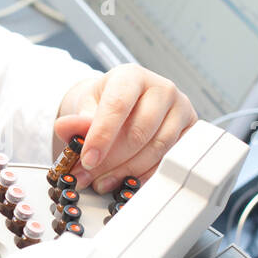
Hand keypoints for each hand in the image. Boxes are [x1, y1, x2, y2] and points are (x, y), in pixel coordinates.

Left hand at [53, 65, 197, 192]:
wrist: (125, 102)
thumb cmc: (105, 102)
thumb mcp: (85, 105)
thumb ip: (76, 118)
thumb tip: (68, 128)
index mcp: (132, 76)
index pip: (118, 106)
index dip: (102, 136)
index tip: (87, 160)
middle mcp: (161, 88)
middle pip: (138, 132)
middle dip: (110, 161)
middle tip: (88, 177)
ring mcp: (180, 108)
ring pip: (157, 149)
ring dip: (127, 171)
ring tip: (104, 181)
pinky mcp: (190, 130)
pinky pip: (170, 158)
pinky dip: (147, 174)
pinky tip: (128, 179)